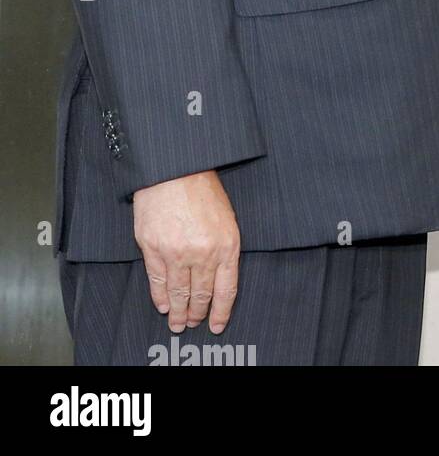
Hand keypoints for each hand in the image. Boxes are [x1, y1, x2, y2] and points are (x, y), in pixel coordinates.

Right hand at [133, 169, 240, 334]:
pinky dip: (160, 297)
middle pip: (201, 295)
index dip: (221, 311)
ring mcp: (176, 253)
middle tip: (194, 323)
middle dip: (197, 313)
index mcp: (227, 244)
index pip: (226, 289)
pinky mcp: (153, 249)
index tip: (217, 325)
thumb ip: (224, 248)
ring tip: (178, 323)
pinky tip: (163, 306)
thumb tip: (219, 276)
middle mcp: (203, 253)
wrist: (176, 171)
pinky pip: (157, 281)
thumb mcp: (227, 218)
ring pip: (178, 293)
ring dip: (178, 312)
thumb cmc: (204, 190)